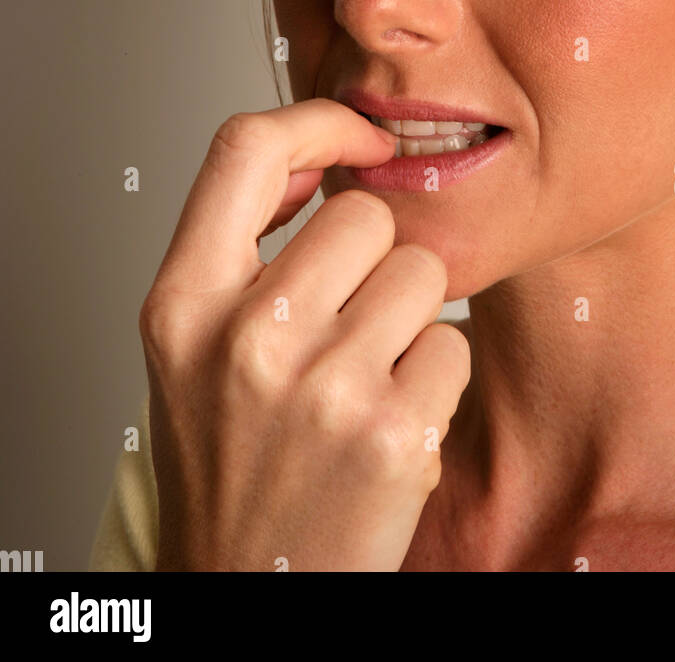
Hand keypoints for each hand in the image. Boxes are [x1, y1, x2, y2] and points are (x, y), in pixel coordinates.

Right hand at [139, 99, 470, 571]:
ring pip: (421, 274)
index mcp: (183, 303)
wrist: (247, 589)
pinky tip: (389, 423)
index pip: (246, 147)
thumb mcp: (190, 344)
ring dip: (408, 319)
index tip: (360, 142)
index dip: (318, 122)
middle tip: (344, 327)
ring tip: (362, 380)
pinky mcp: (394, 436)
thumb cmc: (228, 459)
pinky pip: (453, 344)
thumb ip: (241, 248)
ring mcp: (323, 388)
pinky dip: (435, 379)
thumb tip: (326, 157)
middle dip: (374, 259)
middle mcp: (247, 338)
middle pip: (365, 214)